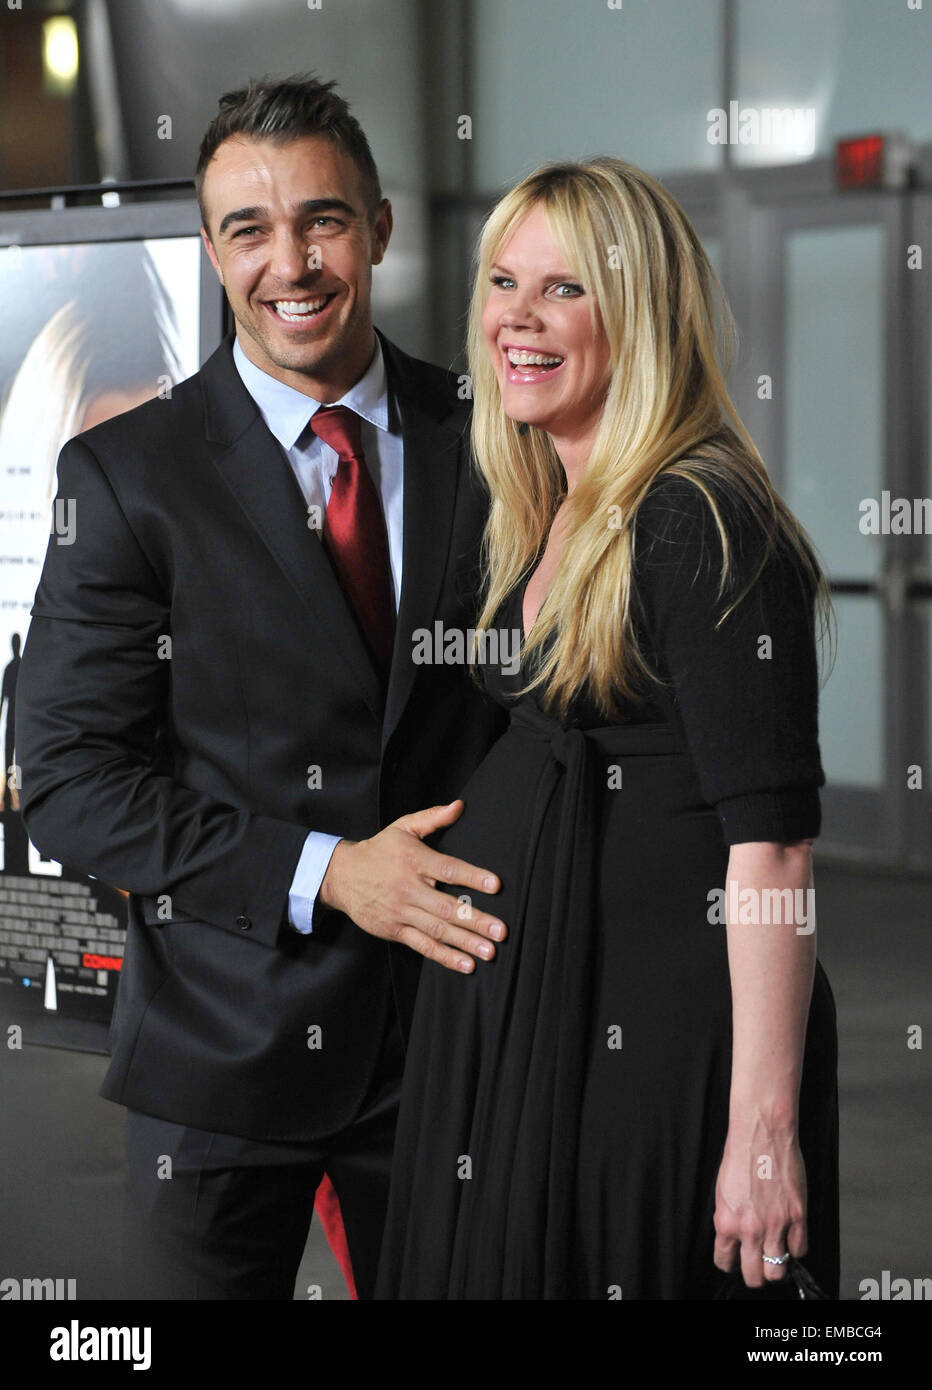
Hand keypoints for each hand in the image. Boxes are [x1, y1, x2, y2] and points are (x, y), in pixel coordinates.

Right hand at [318, 800, 505, 972]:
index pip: (447, 869)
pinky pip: (422, 945)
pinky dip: (444, 956)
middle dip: (475, 920)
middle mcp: (408, 888)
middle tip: (500, 931)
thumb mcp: (403, 827)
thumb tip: (459, 806)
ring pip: (437, 930)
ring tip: (489, 952)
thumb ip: (432, 817)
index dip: (472, 877)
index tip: (495, 885)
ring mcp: (401, 912)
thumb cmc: (379, 850)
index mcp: (414, 861)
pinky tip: (465, 964)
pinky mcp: (394, 930)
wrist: (340, 876)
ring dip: (465, 943)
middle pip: (446, 906)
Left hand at [713, 1121, 806, 1287]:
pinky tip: (790, 1237)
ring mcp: (776, 1225)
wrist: (762, 1133)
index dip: (730, 1263)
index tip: (734, 1260)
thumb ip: (729, 1220)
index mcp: (726, 1222)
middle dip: (755, 1274)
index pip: (725, 1262)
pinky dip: (796, 1247)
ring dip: (777, 1267)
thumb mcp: (722, 1192)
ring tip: (775, 1256)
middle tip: (757, 1265)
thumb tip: (735, 1239)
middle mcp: (750, 1229)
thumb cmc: (740, 1156)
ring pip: (778, 1271)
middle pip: (754, 1276)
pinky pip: (800, 1249)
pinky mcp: (797, 1216)